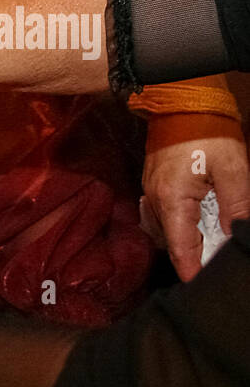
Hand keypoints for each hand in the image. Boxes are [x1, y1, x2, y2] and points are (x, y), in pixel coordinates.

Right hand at [141, 134, 249, 279]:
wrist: (181, 101)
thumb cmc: (208, 130)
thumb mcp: (234, 169)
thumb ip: (236, 205)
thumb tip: (236, 235)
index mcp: (172, 199)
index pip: (180, 247)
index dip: (192, 269)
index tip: (200, 286)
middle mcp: (154, 200)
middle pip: (170, 242)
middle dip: (190, 256)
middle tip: (212, 264)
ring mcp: (149, 192)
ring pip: (163, 231)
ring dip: (182, 241)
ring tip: (205, 246)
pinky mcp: (152, 185)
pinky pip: (159, 216)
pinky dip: (175, 226)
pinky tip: (192, 224)